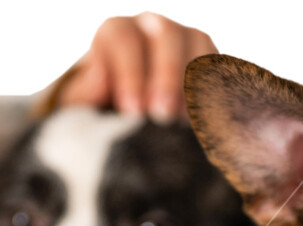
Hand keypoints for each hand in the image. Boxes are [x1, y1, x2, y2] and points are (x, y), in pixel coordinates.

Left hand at [58, 12, 217, 119]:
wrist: (124, 116)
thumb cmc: (98, 109)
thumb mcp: (83, 104)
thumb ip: (86, 92)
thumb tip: (100, 77)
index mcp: (116, 31)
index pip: (123, 39)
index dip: (129, 73)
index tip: (132, 111)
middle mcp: (152, 27)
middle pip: (166, 34)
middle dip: (166, 75)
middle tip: (162, 117)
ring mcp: (185, 38)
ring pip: (198, 43)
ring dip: (194, 82)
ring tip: (185, 123)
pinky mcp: (208, 58)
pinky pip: (219, 65)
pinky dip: (215, 90)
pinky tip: (205, 119)